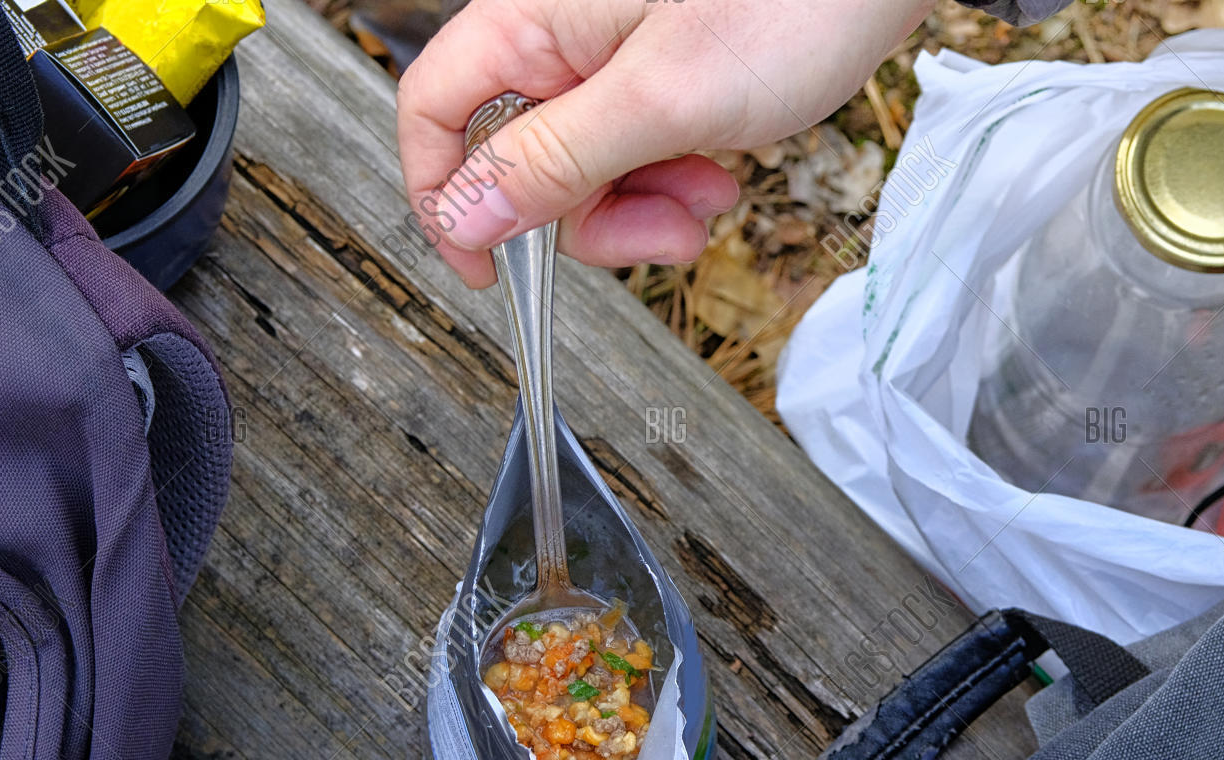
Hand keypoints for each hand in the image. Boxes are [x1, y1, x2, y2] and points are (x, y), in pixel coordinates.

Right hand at [397, 0, 934, 285]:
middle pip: (520, 159)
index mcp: (530, 19)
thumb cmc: (788, 3)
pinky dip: (673, 181)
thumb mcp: (660, 101)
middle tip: (661, 230)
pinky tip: (721, 172)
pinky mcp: (660, 80)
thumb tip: (466, 216)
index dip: (447, 197)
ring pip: (584, 172)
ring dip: (645, 206)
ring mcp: (613, 62)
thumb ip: (554, 160)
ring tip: (709, 191)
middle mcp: (560, 39)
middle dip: (590, 215)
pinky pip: (635, 156)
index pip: (435, 111)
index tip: (487, 270)